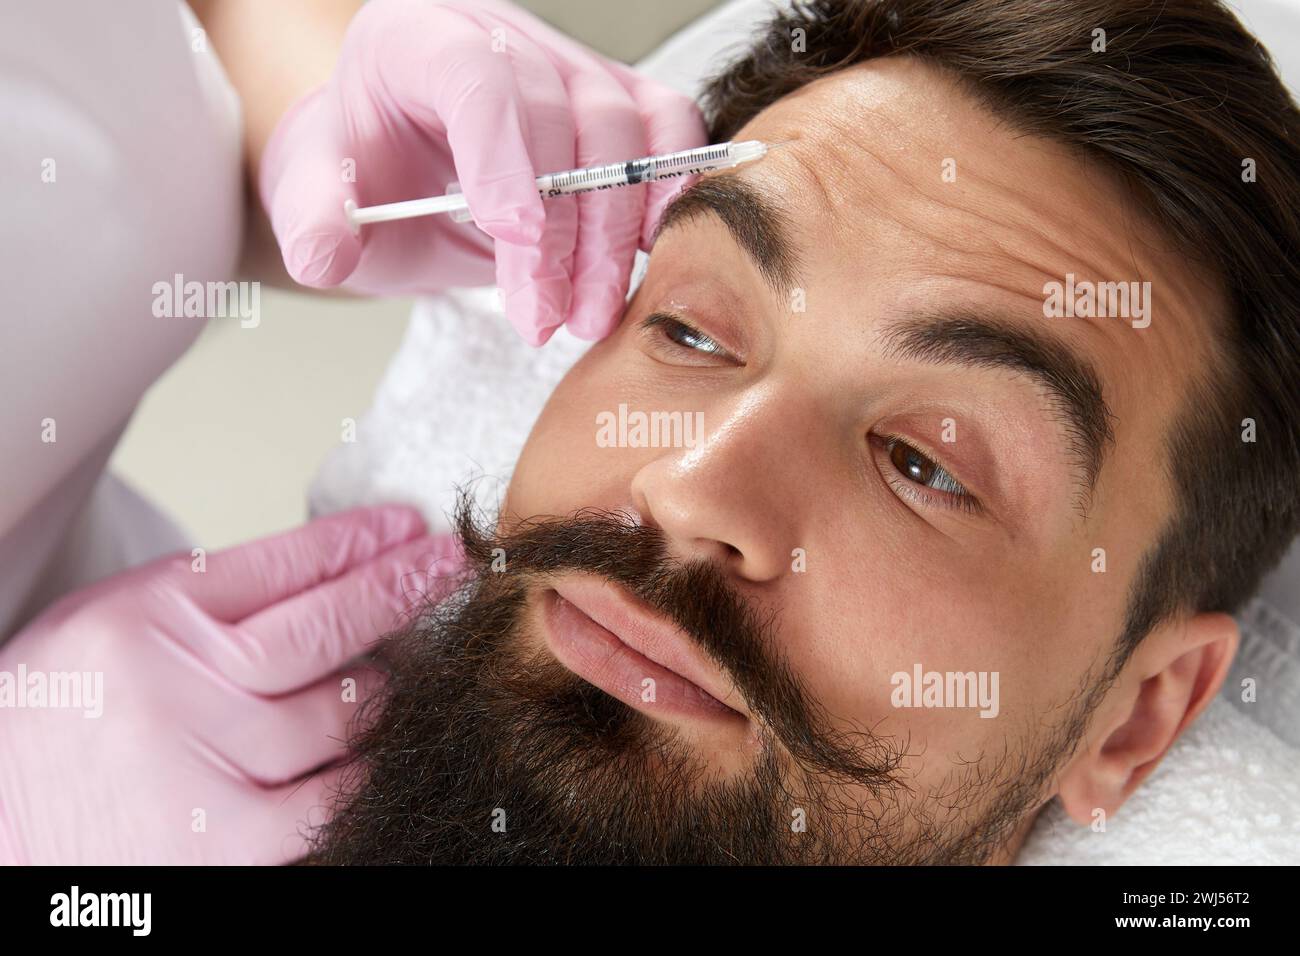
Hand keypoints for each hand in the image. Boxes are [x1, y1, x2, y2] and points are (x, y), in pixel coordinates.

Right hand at [0, 505, 452, 863]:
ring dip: (384, 689)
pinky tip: (375, 748)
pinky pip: (331, 798)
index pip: (284, 561)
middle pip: (328, 627)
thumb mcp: (109, 625)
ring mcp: (204, 767)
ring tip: (401, 670)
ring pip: (343, 714)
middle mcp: (176, 684)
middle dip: (401, 589)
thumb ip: (207, 602)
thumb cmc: (57, 723)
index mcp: (145, 616)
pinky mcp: (226, 846)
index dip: (359, 541)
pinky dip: (360, 772)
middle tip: (445, 565)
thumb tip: (334, 573)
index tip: (408, 527)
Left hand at [258, 0, 706, 344]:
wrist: (401, 168)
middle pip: (562, 114)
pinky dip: (667, 194)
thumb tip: (325, 256)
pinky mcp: (615, 100)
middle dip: (562, 232)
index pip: (475, 76)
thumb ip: (310, 223)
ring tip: (586, 314)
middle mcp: (502, 39)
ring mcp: (567, 65)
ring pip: (625, 131)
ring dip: (614, 237)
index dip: (503, 155)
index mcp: (416, 40)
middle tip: (546, 316)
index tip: (515, 236)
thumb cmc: (366, 174)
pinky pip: (668, 129)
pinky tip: (639, 258)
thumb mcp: (315, 200)